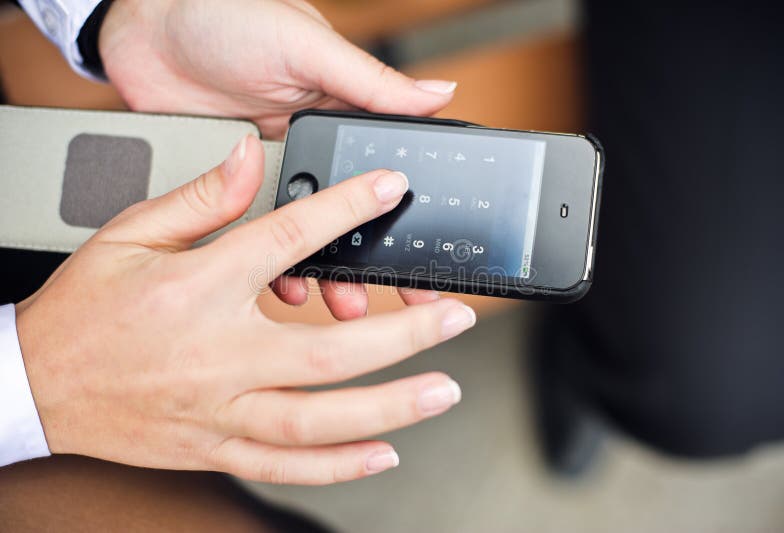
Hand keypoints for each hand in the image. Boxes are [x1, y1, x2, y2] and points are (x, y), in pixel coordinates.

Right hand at [15, 137, 474, 484]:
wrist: (38, 382)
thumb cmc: (85, 308)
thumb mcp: (130, 233)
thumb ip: (202, 196)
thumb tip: (250, 158)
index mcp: (200, 290)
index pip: (290, 241)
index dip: (347, 210)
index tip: (391, 191)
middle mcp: (218, 356)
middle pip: (329, 350)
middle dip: (403, 334)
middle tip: (456, 318)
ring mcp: (219, 410)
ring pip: (319, 418)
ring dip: (390, 407)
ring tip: (444, 390)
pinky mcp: (214, 447)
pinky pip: (285, 463)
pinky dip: (338, 465)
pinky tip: (384, 454)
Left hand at [99, 0, 452, 317]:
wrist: (145, 26)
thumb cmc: (227, 15)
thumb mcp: (307, 46)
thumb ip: (369, 81)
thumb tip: (439, 94)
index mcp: (341, 107)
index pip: (383, 167)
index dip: (403, 207)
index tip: (425, 244)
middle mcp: (312, 142)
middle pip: (350, 212)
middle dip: (372, 254)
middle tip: (393, 289)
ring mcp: (273, 168)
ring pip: (308, 233)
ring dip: (327, 267)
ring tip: (343, 298)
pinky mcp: (234, 186)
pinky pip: (259, 234)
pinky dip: (273, 263)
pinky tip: (284, 283)